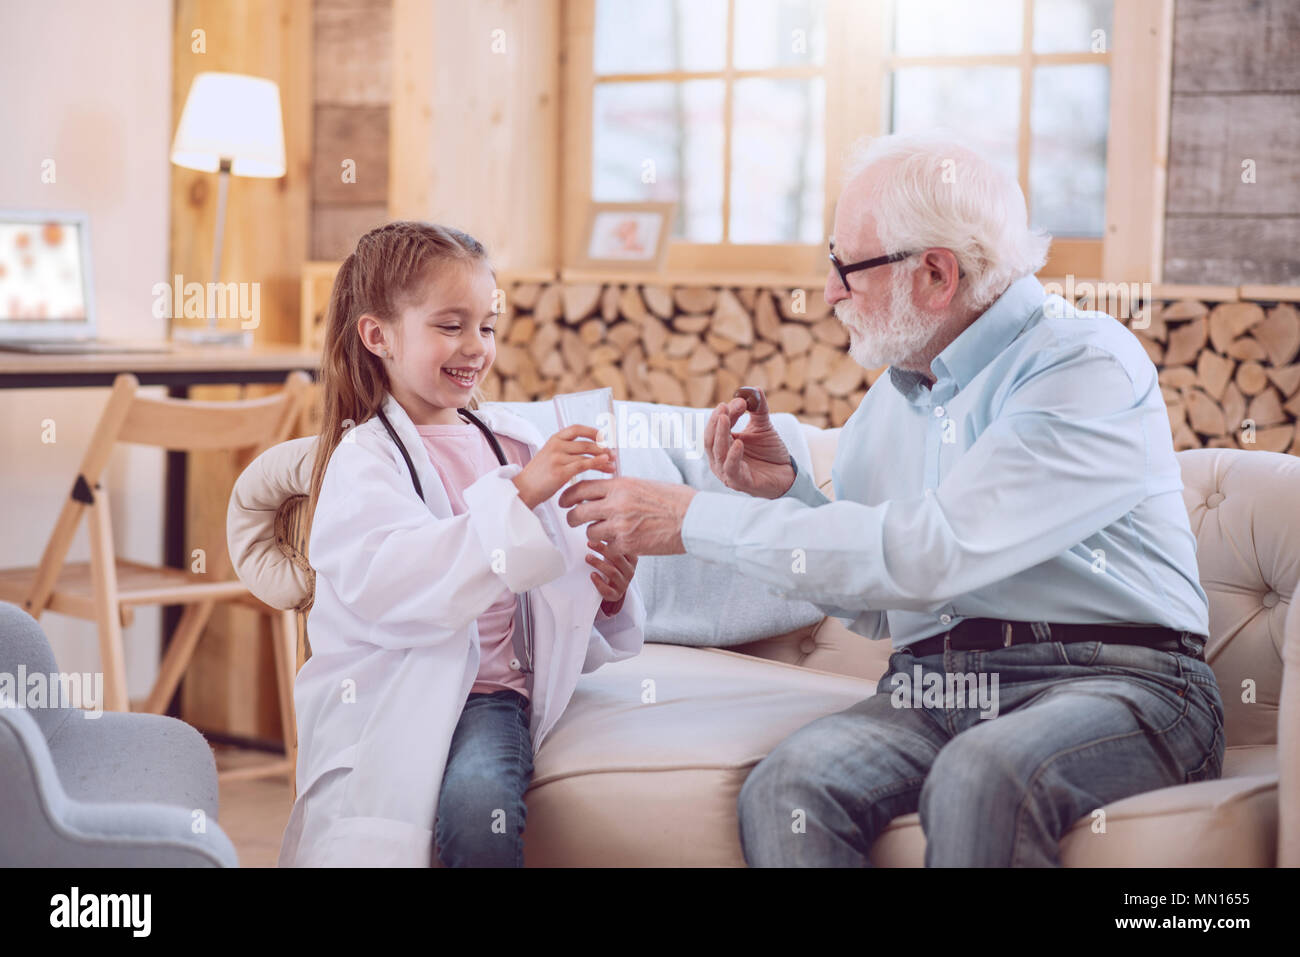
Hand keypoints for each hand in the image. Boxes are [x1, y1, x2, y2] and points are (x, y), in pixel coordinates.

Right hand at [512, 425, 615, 509]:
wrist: (523, 490)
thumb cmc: (538, 477)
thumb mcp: (549, 457)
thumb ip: (565, 451)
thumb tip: (588, 451)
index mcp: (553, 440)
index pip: (577, 429)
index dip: (592, 431)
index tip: (604, 437)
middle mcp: (555, 445)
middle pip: (585, 442)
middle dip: (602, 448)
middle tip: (613, 454)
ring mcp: (557, 458)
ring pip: (587, 454)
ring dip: (603, 458)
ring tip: (612, 464)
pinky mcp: (560, 471)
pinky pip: (583, 464)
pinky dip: (597, 463)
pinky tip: (605, 464)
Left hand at [558, 476, 696, 555]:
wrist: (693, 518)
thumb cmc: (674, 499)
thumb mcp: (644, 484)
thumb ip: (621, 488)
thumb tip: (605, 490)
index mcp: (620, 485)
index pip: (582, 487)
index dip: (568, 495)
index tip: (563, 501)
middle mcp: (616, 504)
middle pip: (578, 512)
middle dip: (572, 518)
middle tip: (573, 520)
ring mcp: (620, 526)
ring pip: (590, 532)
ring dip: (594, 533)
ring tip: (604, 532)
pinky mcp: (628, 544)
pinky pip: (607, 548)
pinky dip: (611, 547)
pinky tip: (621, 543)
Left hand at [586, 539, 636, 615]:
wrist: (614, 588)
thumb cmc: (613, 566)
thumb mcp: (616, 553)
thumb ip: (612, 542)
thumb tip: (598, 525)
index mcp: (632, 558)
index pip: (624, 547)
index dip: (612, 539)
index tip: (599, 532)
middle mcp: (630, 570)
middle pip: (617, 558)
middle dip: (602, 549)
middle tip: (589, 543)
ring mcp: (624, 583)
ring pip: (612, 572)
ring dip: (598, 563)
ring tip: (587, 557)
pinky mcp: (616, 594)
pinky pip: (608, 590)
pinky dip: (599, 582)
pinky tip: (592, 575)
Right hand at [704, 386, 794, 498]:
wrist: (787, 474)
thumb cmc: (770, 452)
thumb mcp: (763, 427)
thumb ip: (758, 409)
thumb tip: (754, 389)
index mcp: (721, 445)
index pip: (716, 427)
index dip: (725, 413)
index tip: (739, 400)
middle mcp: (719, 459)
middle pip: (711, 438)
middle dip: (716, 421)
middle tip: (724, 406)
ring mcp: (727, 472)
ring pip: (717, 452)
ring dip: (720, 434)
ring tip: (725, 418)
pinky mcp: (739, 482)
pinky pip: (731, 468)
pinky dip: (733, 455)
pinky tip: (738, 442)